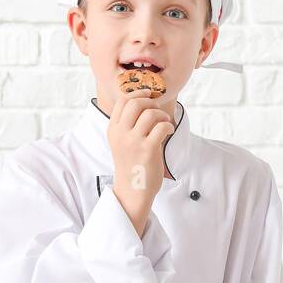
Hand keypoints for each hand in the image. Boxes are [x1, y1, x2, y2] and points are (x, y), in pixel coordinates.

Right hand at [108, 89, 173, 228]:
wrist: (133, 189)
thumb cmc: (131, 164)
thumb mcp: (122, 142)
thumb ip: (128, 124)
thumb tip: (144, 102)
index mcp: (113, 129)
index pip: (122, 101)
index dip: (138, 93)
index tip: (149, 95)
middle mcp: (121, 133)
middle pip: (135, 103)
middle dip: (151, 102)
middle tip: (158, 111)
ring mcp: (133, 141)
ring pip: (150, 113)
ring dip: (162, 115)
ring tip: (164, 124)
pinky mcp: (147, 149)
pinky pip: (161, 127)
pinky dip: (168, 126)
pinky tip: (168, 132)